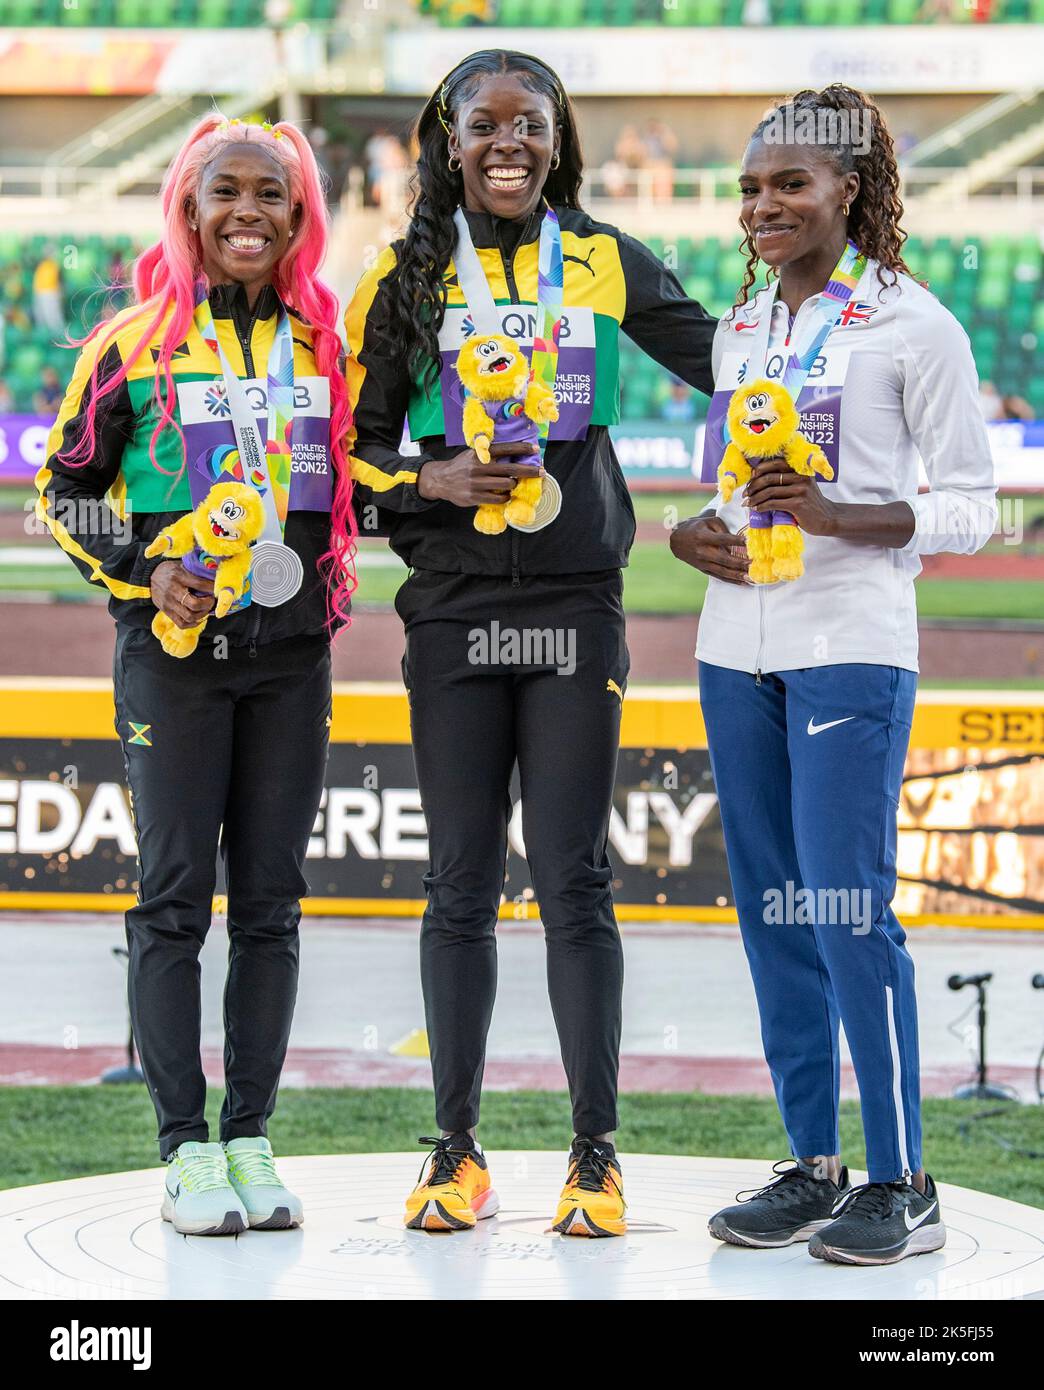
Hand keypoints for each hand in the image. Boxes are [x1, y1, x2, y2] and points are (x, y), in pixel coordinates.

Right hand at [150, 559, 215, 628]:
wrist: (149, 576)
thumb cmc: (170, 570)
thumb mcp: (181, 565)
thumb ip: (195, 571)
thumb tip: (215, 575)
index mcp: (179, 576)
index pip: (199, 584)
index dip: (212, 589)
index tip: (218, 589)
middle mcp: (173, 590)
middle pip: (194, 604)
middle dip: (208, 604)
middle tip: (211, 601)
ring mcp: (168, 603)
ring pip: (189, 616)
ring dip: (202, 615)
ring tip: (205, 609)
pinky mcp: (166, 611)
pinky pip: (181, 623)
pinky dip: (192, 623)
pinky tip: (198, 617)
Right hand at [416, 441, 542, 507]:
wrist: (441, 480)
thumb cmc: (462, 466)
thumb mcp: (473, 455)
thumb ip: (490, 455)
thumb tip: (514, 455)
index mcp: (480, 454)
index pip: (505, 449)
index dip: (522, 449)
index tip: (535, 450)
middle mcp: (479, 467)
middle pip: (511, 469)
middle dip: (529, 471)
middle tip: (541, 472)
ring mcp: (477, 483)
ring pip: (507, 484)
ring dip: (513, 485)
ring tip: (512, 484)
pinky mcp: (475, 497)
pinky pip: (499, 498)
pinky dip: (505, 496)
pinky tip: (504, 494)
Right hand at [669, 513, 749, 584]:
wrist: (676, 541)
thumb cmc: (696, 528)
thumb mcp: (708, 521)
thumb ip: (723, 529)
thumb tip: (738, 540)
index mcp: (703, 537)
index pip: (722, 539)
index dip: (735, 540)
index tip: (749, 541)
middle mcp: (702, 551)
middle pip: (723, 559)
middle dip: (739, 562)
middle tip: (753, 564)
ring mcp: (702, 563)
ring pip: (722, 571)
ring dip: (737, 575)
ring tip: (751, 577)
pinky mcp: (703, 570)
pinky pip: (719, 577)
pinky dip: (731, 580)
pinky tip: (743, 582)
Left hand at [743, 458, 838, 536]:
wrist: (827, 518)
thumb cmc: (810, 503)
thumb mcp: (802, 485)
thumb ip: (787, 479)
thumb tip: (758, 480)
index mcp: (800, 469)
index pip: (775, 463)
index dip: (759, 470)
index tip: (750, 479)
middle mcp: (801, 477)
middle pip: (769, 478)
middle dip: (753, 486)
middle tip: (745, 494)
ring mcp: (800, 490)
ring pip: (769, 491)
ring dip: (754, 498)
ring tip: (747, 503)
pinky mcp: (798, 504)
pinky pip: (773, 503)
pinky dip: (761, 506)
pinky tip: (756, 509)